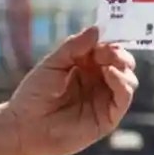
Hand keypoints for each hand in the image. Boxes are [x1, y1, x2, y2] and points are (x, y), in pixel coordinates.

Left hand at [2, 26, 138, 154]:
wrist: (25, 125)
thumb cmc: (35, 93)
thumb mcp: (53, 63)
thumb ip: (74, 46)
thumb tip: (97, 28)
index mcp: (83, 66)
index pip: (105, 49)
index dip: (108, 40)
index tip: (107, 31)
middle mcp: (97, 81)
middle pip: (121, 62)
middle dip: (118, 52)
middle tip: (108, 49)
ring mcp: (103, 99)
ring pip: (128, 79)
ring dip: (123, 65)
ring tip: (108, 62)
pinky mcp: (107, 118)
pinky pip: (124, 98)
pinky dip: (122, 83)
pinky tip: (111, 73)